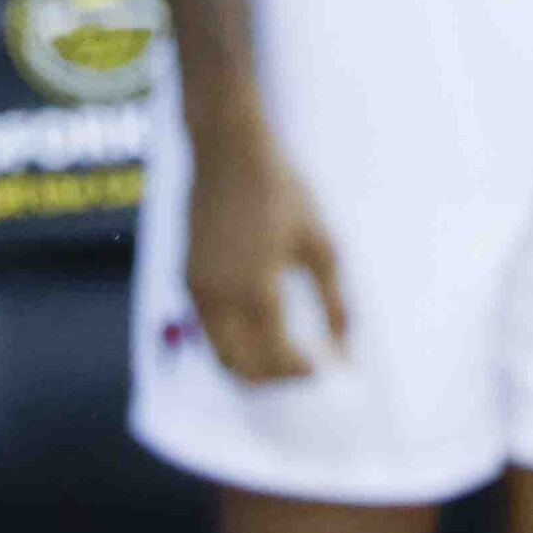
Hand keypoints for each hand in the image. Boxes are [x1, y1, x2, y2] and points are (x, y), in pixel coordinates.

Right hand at [181, 117, 348, 383]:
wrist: (228, 153)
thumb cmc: (282, 191)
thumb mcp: (320, 244)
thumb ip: (334, 301)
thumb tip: (345, 347)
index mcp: (256, 291)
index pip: (277, 359)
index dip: (305, 373)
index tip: (329, 371)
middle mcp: (219, 300)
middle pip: (241, 370)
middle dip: (276, 379)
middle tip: (308, 371)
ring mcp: (196, 293)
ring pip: (220, 356)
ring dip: (252, 366)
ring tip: (290, 354)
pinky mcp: (187, 281)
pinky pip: (208, 332)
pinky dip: (234, 344)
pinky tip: (264, 328)